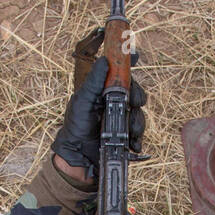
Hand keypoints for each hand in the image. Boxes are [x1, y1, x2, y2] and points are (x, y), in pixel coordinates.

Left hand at [50, 55, 147, 181]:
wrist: (78, 158)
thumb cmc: (75, 128)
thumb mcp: (82, 102)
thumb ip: (94, 82)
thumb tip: (104, 60)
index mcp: (102, 93)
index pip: (119, 76)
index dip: (128, 66)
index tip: (137, 57)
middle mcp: (113, 105)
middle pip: (135, 93)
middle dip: (138, 97)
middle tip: (136, 103)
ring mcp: (120, 121)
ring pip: (139, 114)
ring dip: (138, 122)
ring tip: (130, 133)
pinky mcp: (125, 137)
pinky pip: (139, 134)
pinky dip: (138, 139)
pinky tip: (132, 145)